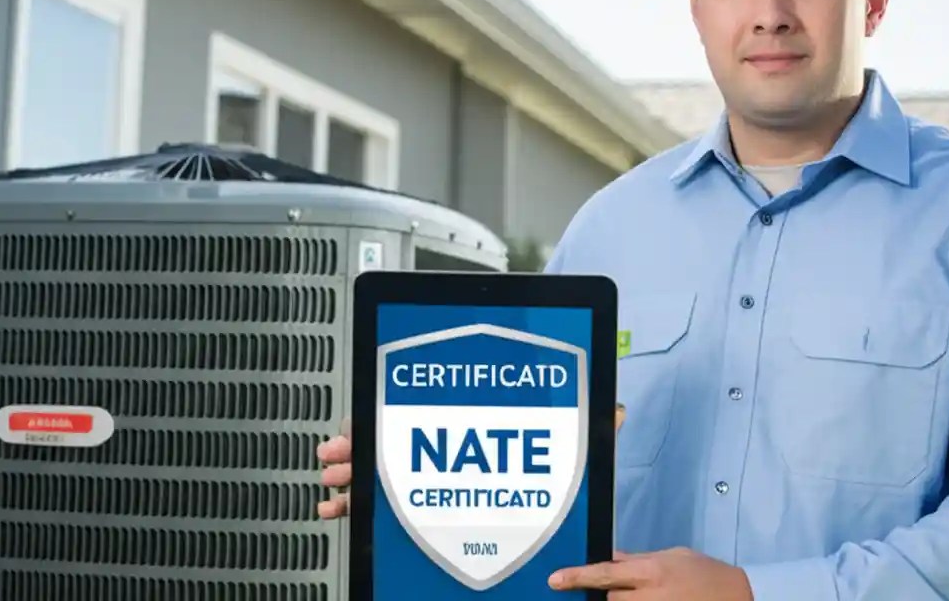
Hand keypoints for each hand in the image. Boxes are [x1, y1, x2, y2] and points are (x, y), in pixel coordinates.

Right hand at [315, 404, 626, 519]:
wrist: (549, 539)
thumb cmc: (556, 483)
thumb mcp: (574, 455)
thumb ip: (591, 431)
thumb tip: (616, 409)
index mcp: (475, 430)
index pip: (426, 414)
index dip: (390, 415)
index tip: (364, 420)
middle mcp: (449, 451)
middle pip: (393, 440)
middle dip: (360, 445)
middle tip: (336, 453)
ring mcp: (434, 480)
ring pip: (381, 471)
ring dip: (353, 474)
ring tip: (332, 483)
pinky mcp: (429, 509)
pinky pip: (384, 506)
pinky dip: (356, 506)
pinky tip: (337, 509)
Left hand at [548, 548, 753, 599]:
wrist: (740, 597)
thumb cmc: (706, 574)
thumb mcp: (674, 556)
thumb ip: (639, 559)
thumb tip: (613, 557)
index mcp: (651, 571)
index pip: (604, 573)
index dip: (577, 576)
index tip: (555, 580)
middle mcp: (650, 596)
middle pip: (610, 598)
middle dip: (615, 593)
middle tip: (638, 589)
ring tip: (652, 596)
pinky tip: (653, 600)